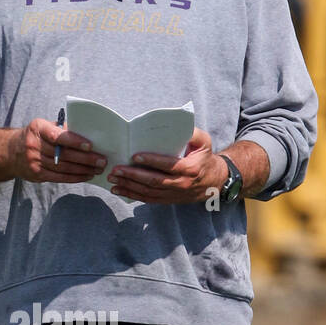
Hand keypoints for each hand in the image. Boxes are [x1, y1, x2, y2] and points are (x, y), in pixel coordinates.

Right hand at [11, 119, 106, 184]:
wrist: (11, 151)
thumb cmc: (36, 136)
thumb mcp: (45, 127)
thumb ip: (62, 129)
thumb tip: (87, 132)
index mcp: (38, 128)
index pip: (58, 136)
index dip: (75, 141)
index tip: (90, 146)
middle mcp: (34, 145)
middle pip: (64, 154)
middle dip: (85, 159)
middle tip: (101, 161)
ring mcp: (34, 161)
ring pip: (63, 168)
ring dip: (83, 170)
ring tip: (97, 169)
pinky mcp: (37, 174)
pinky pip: (59, 177)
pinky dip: (75, 178)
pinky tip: (86, 176)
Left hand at [107, 128, 226, 203]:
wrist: (213, 182)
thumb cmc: (205, 158)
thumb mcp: (205, 142)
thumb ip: (193, 133)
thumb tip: (180, 124)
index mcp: (190, 169)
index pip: (168, 165)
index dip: (151, 161)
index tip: (134, 156)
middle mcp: (181, 184)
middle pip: (153, 181)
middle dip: (132, 175)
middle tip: (116, 169)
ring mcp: (173, 194)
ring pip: (148, 192)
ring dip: (128, 186)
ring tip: (112, 180)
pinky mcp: (167, 200)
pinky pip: (148, 199)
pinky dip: (132, 195)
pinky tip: (118, 190)